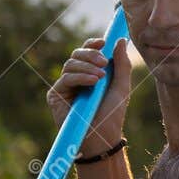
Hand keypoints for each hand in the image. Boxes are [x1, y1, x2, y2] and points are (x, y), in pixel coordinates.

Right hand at [47, 35, 132, 156]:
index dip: (93, 44)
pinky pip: (66, 78)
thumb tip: (121, 40)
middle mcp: (76, 79)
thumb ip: (122, 64)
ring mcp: (65, 87)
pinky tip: (93, 82)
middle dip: (91, 55)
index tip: (103, 42)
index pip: (87, 52)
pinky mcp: (56, 95)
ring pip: (70, 64)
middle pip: (77, 54)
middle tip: (104, 62)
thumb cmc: (112, 116)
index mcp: (91, 74)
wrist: (102, 139)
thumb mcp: (122, 87)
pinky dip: (80, 77)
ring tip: (100, 78)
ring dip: (87, 67)